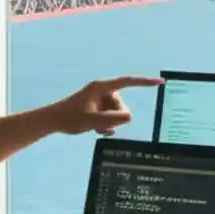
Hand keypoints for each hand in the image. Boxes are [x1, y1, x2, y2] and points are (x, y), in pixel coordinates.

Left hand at [48, 76, 163, 135]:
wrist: (53, 121)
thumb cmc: (70, 118)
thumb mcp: (93, 120)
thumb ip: (112, 119)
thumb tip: (129, 117)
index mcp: (102, 87)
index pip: (128, 82)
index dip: (145, 82)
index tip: (160, 82)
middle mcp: (103, 91)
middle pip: (122, 106)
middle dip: (114, 117)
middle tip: (98, 124)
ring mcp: (101, 100)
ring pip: (117, 114)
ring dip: (109, 123)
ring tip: (94, 127)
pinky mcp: (98, 108)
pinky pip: (111, 117)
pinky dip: (107, 125)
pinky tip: (97, 131)